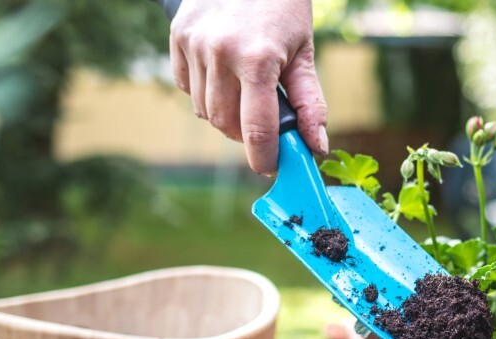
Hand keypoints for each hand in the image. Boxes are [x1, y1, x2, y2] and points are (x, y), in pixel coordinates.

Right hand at [169, 0, 327, 174]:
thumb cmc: (284, 7)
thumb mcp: (304, 52)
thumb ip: (310, 103)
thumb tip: (316, 147)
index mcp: (258, 60)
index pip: (258, 131)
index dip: (265, 158)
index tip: (271, 167)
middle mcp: (221, 53)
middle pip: (226, 125)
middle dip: (245, 135)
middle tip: (262, 124)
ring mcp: (195, 43)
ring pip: (204, 110)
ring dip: (225, 114)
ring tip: (244, 92)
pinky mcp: (178, 35)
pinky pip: (187, 86)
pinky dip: (204, 92)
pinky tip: (223, 73)